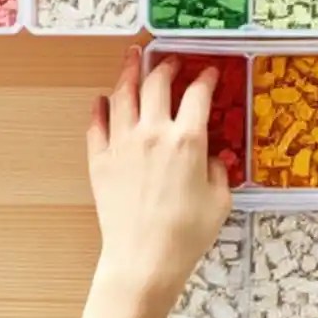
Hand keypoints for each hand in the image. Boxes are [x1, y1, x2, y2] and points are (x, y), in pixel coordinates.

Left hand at [58, 47, 232, 317]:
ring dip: (128, 72)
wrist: (144, 259)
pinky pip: (97, 125)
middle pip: (157, 85)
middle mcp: (153, 133)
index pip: (198, 95)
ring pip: (122, 95)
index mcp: (188, 140)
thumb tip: (215, 158)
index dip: (205, 79)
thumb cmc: (187, 234)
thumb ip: (218, 171)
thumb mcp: (219, 201)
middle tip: (170, 61)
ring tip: (131, 58)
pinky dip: (101, 109)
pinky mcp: (100, 161)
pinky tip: (102, 101)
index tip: (209, 73)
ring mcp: (122, 144)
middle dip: (166, 67)